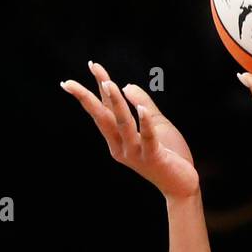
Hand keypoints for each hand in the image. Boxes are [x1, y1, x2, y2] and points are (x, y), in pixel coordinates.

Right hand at [61, 61, 199, 199]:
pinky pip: (148, 138)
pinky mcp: (153, 158)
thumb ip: (143, 104)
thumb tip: (126, 85)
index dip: (98, 87)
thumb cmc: (170, 154)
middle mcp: (121, 147)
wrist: (182, 186)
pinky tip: (139, 108)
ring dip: (116, 104)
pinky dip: (144, 123)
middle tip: (70, 83)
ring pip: (123, 125)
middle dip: (87, 99)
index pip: (105, 109)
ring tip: (109, 83)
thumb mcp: (157, 123)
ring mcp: (135, 154)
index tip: (91, 65)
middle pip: (102, 118)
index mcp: (118, 139)